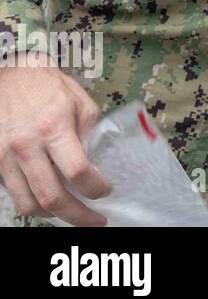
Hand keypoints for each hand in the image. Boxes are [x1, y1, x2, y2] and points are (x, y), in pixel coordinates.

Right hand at [0, 55, 110, 224]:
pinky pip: (14, 193)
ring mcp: (6, 157)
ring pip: (29, 204)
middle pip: (52, 197)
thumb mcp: (80, 102)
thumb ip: (89, 133)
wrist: (9, 76)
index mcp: (54, 127)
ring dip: (53, 215)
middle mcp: (27, 146)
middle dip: (78, 216)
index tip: (106, 191)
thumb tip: (98, 163)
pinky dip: (33, 202)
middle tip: (95, 221)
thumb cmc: (48, 86)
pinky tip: (49, 199)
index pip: (77, 172)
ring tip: (72, 213)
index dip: (96, 188)